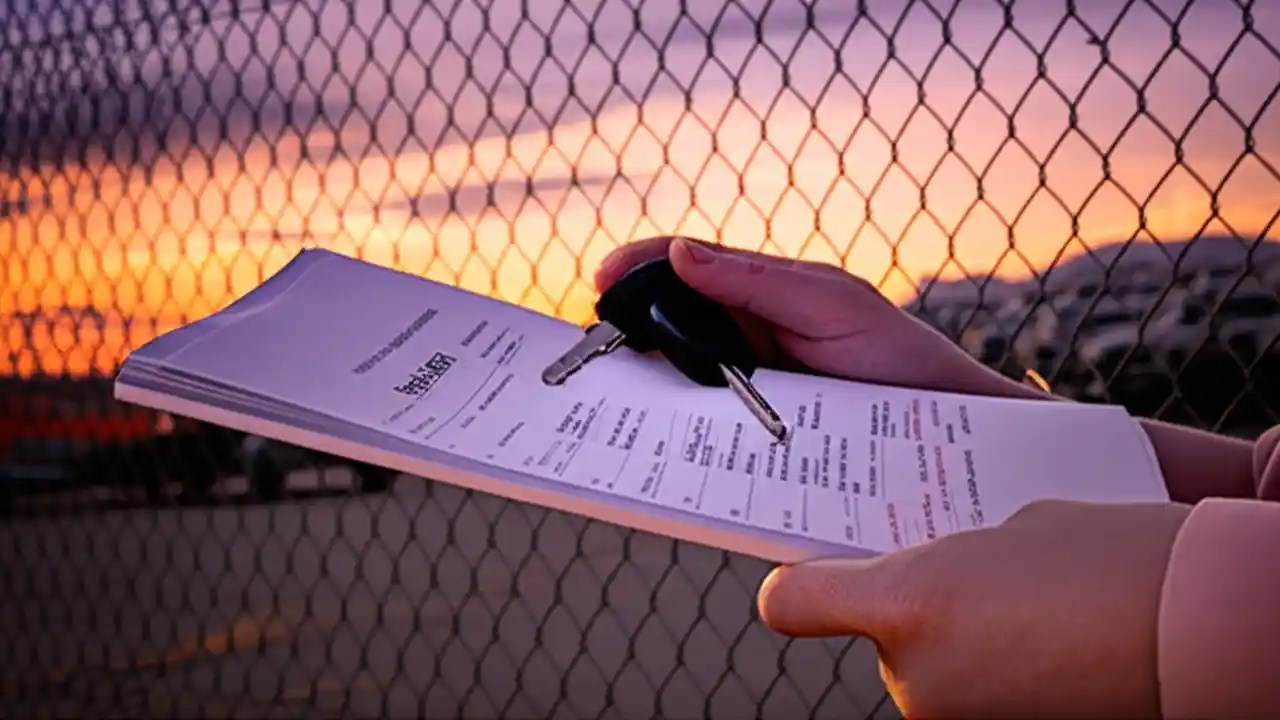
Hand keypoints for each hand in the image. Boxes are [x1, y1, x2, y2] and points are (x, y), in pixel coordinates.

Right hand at [595, 237, 1045, 398]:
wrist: (946, 429)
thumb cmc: (896, 355)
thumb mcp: (831, 306)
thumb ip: (758, 281)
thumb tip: (682, 253)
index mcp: (762, 292)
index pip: (685, 268)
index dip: (640, 267)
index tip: (604, 280)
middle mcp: (747, 334)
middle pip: (670, 320)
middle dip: (628, 325)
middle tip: (595, 341)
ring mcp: (748, 382)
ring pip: (679, 373)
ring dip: (644, 376)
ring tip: (608, 382)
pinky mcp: (753, 428)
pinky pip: (702, 421)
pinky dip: (673, 421)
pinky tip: (652, 426)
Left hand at [756, 499, 1191, 717]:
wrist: (1204, 633)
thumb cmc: (1111, 562)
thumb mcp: (1011, 524)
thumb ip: (945, 551)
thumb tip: (937, 571)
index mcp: (908, 601)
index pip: (794, 602)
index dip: (801, 585)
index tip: (810, 575)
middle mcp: (915, 676)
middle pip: (880, 638)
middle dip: (919, 612)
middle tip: (981, 583)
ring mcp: (955, 719)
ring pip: (928, 674)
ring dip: (961, 648)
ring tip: (1033, 617)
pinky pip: (970, 698)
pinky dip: (996, 677)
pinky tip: (1050, 648)